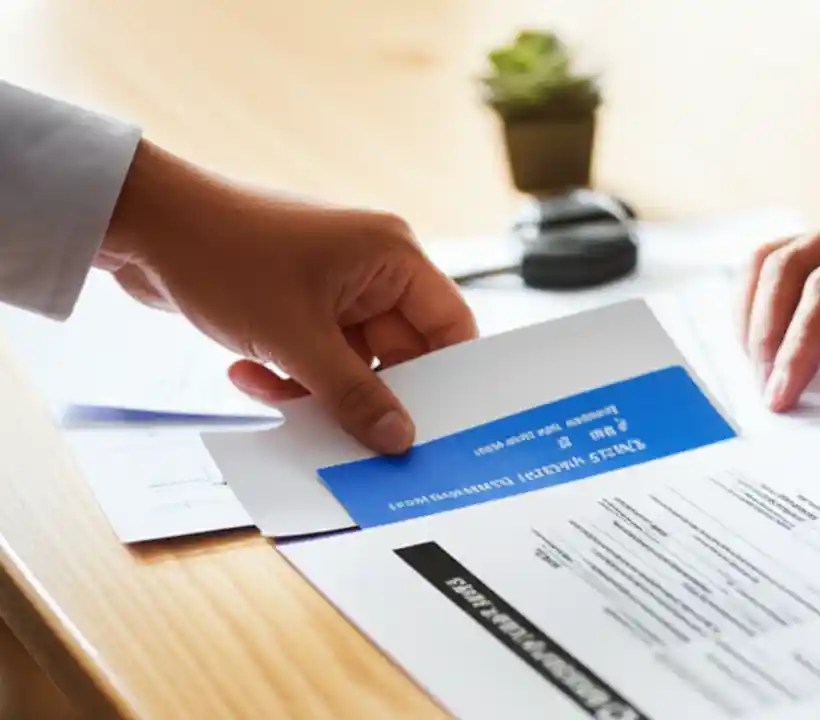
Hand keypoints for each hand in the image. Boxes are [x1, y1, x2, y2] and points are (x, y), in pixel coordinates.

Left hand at [98, 141, 476, 453]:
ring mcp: (334, 283)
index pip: (449, 324)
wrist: (143, 223)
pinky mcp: (298, 299)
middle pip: (399, 351)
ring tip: (279, 392)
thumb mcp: (296, 340)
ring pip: (352, 360)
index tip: (438, 425)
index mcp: (392, 255)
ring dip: (318, 388)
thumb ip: (355, 396)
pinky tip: (249, 372)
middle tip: (358, 437)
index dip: (448, 377)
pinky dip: (289, 373)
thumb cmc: (224, 254)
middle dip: (369, 393)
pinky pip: (316, 354)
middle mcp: (371, 266)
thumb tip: (398, 438)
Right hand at [740, 196, 819, 410]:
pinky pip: (778, 260)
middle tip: (766, 394)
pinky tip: (762, 340)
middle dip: (766, 336)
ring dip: (753, 315)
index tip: (785, 392)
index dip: (800, 343)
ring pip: (770, 260)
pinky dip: (760, 299)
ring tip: (757, 371)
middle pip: (785, 269)